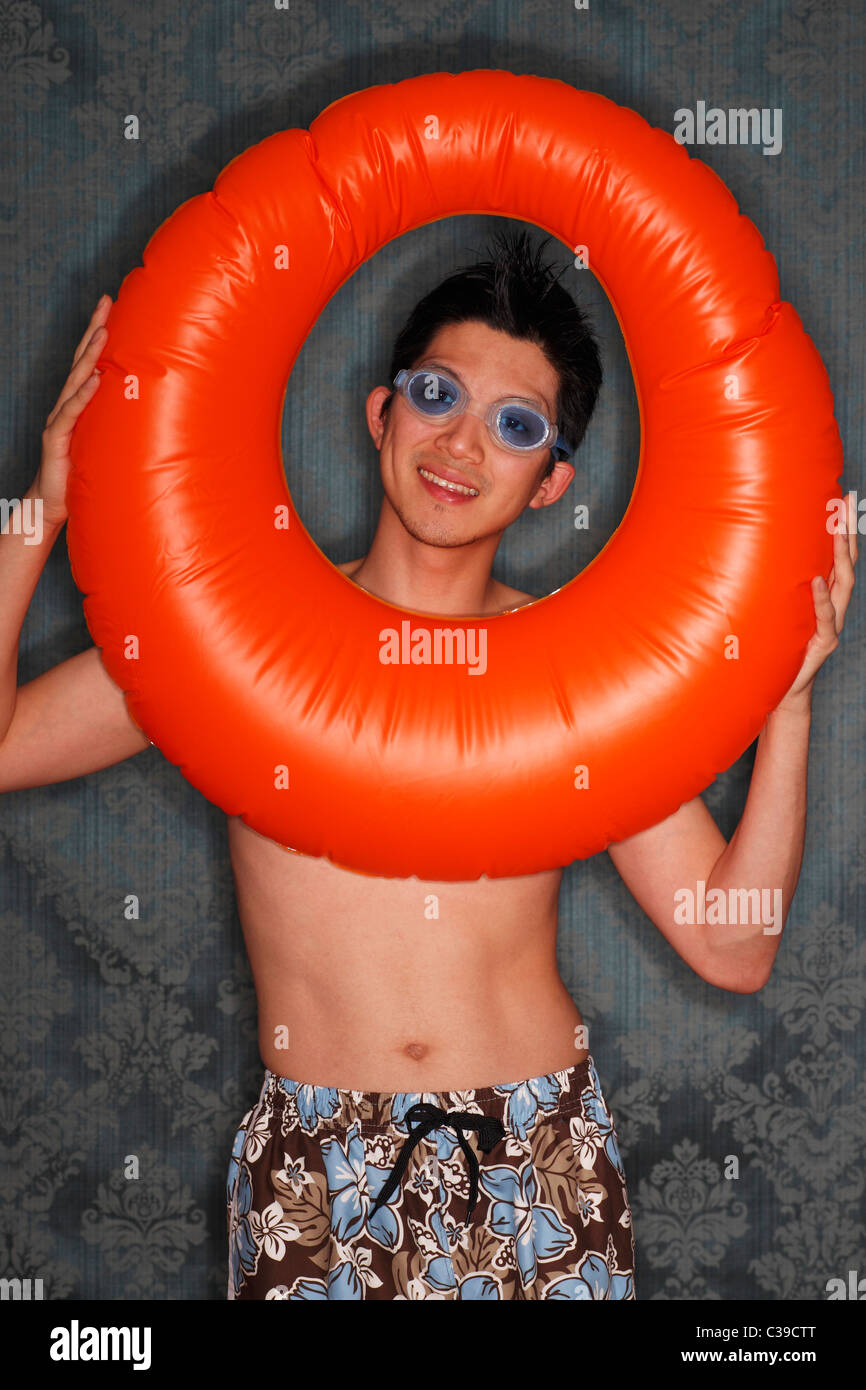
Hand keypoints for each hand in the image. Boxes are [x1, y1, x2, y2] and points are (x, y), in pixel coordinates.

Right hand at [34, 294, 111, 526]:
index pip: (90, 360)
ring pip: (75, 379)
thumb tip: (153, 409)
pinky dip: (83, 395)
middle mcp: (68, 404)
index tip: (113, 305)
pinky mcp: (56, 437)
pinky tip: (94, 379)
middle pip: (81, 359)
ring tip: (103, 332)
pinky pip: (71, 412)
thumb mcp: (107, 442)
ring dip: (90, 355)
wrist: (54, 502)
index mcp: (80, 402)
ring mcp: (60, 418)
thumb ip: (120, 423)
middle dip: (95, 329)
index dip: (99, 332)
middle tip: (107, 302)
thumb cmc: (83, 472)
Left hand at [774, 489, 857, 712]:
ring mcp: (830, 625)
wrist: (779, 692)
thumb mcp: (771, 613)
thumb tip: (741, 553)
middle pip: (847, 563)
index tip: (840, 497)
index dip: (842, 529)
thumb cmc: (772, 650)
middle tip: (846, 500)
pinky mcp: (822, 645)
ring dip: (841, 556)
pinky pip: (824, 617)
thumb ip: (770, 589)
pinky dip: (821, 599)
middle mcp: (832, 608)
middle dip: (848, 530)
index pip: (837, 557)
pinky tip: (817, 580)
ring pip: (843, 585)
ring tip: (837, 529)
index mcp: (822, 597)